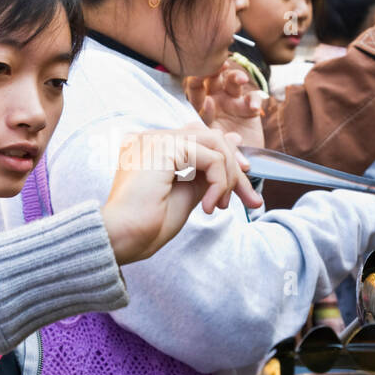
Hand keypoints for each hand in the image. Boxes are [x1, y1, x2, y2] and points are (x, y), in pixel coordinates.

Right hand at [100, 125, 262, 264]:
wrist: (123, 238)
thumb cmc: (148, 224)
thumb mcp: (187, 193)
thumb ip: (207, 172)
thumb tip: (234, 149)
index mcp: (155, 146)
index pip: (201, 138)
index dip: (227, 158)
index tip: (244, 184)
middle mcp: (153, 136)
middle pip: (211, 138)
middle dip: (235, 169)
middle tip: (251, 201)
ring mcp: (157, 138)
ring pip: (215, 144)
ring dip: (228, 178)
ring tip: (221, 205)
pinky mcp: (164, 147)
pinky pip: (210, 158)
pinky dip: (219, 183)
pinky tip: (209, 206)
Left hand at [184, 59, 266, 148]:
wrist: (236, 171)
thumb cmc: (216, 156)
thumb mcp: (206, 141)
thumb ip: (205, 120)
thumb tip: (208, 101)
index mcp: (199, 107)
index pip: (194, 89)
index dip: (196, 82)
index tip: (198, 80)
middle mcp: (215, 100)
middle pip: (213, 78)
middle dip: (215, 69)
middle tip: (219, 65)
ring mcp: (233, 103)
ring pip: (233, 81)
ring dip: (237, 77)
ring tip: (241, 79)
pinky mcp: (249, 109)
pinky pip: (253, 97)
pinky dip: (255, 100)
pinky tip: (255, 108)